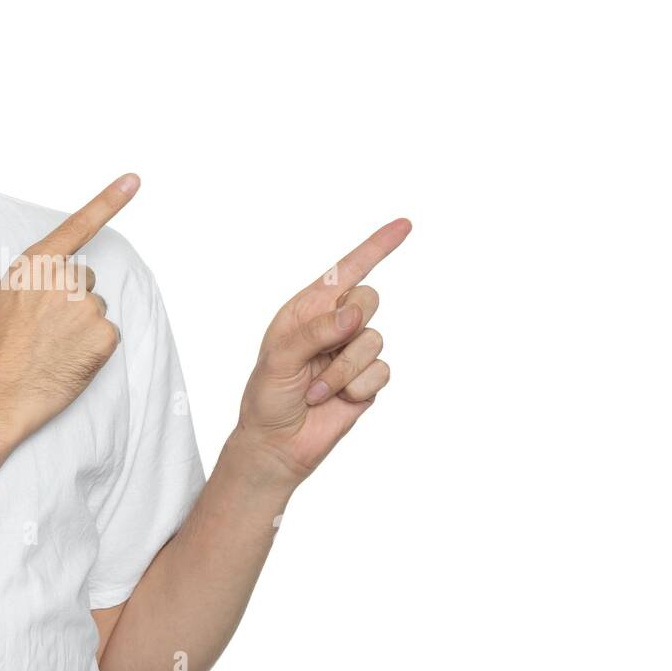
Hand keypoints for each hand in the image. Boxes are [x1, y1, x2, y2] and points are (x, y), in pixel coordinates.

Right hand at [0, 173, 139, 442]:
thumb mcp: (7, 298)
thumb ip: (36, 279)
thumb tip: (62, 279)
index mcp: (35, 265)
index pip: (78, 227)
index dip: (109, 200)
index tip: (134, 179)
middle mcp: (63, 278)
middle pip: (84, 280)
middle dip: (71, 301)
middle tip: (45, 331)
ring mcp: (86, 304)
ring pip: (96, 310)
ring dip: (82, 328)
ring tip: (52, 349)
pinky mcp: (104, 334)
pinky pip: (107, 335)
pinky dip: (93, 350)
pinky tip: (69, 361)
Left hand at [234, 218, 411, 490]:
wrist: (278, 445)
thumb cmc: (267, 397)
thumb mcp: (278, 359)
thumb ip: (314, 332)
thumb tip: (353, 313)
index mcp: (307, 309)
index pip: (345, 271)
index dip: (376, 247)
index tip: (404, 225)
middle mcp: (333, 325)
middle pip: (369, 299)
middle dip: (349, 327)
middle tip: (321, 355)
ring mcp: (353, 352)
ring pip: (375, 339)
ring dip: (344, 370)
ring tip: (317, 390)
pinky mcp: (367, 380)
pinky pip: (382, 371)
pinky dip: (357, 388)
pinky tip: (337, 400)